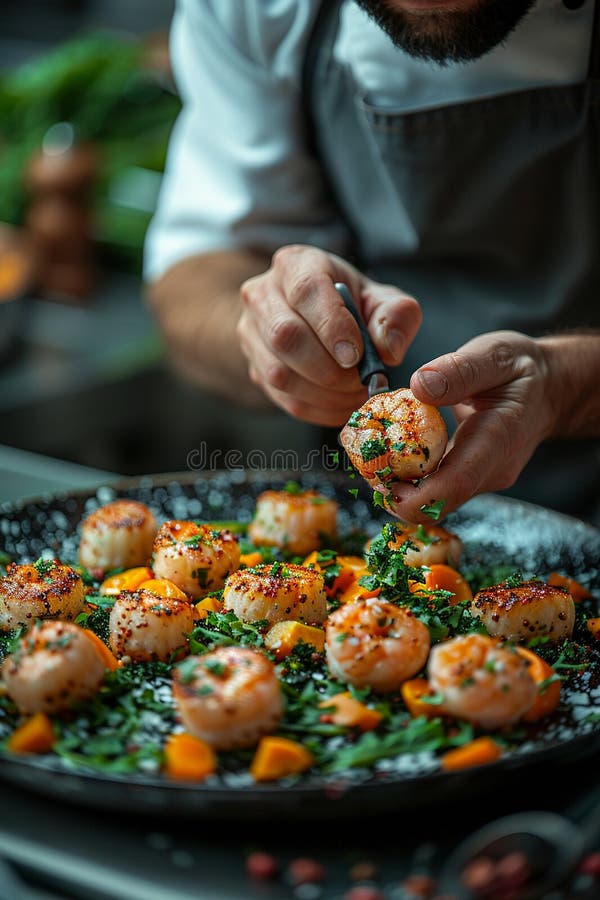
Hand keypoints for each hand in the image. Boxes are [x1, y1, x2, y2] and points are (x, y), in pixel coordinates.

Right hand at [237, 245, 421, 426]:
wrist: (316, 320)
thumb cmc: (350, 305)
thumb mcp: (380, 299)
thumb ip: (395, 315)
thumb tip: (389, 348)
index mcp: (295, 265)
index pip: (306, 291)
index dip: (332, 326)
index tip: (356, 355)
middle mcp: (263, 296)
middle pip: (285, 336)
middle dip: (329, 368)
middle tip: (360, 378)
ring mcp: (252, 335)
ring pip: (279, 374)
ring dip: (325, 393)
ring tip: (354, 392)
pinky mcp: (255, 369)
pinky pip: (284, 399)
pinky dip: (319, 409)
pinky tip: (342, 402)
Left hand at [382, 330, 557, 521]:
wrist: (547, 390)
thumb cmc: (521, 370)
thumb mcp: (495, 355)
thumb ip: (459, 370)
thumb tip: (419, 385)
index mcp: (498, 440)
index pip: (454, 485)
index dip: (414, 497)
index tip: (381, 485)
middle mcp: (489, 471)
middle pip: (435, 500)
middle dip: (392, 487)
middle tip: (360, 453)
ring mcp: (479, 480)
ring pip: (431, 498)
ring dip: (395, 481)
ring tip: (368, 447)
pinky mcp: (468, 479)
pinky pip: (433, 487)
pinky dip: (406, 473)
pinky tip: (386, 450)